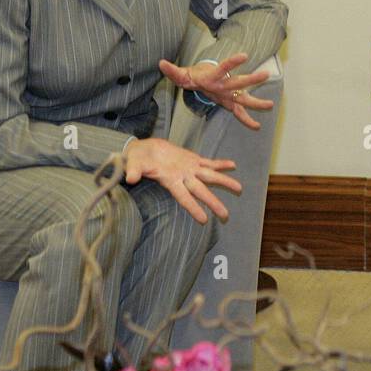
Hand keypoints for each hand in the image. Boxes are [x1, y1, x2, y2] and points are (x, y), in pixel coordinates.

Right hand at [123, 137, 241, 223]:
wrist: (142, 149)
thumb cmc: (136, 159)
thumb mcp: (132, 164)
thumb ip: (133, 171)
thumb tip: (130, 178)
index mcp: (170, 181)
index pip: (184, 197)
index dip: (193, 208)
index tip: (204, 220)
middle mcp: (183, 177)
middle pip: (201, 191)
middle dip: (214, 203)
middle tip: (226, 216)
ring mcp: (189, 168)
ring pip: (210, 176)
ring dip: (224, 182)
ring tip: (239, 188)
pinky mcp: (191, 158)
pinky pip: (208, 161)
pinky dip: (220, 164)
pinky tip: (232, 165)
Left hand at [158, 52, 273, 129]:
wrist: (203, 79)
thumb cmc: (193, 76)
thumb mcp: (182, 74)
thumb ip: (173, 70)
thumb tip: (161, 63)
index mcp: (214, 76)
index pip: (223, 68)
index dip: (232, 62)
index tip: (245, 55)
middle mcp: (225, 84)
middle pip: (240, 82)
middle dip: (252, 79)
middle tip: (266, 74)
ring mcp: (230, 94)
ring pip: (245, 98)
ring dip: (256, 102)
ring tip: (271, 105)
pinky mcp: (230, 103)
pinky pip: (240, 112)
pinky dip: (247, 119)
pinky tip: (256, 126)